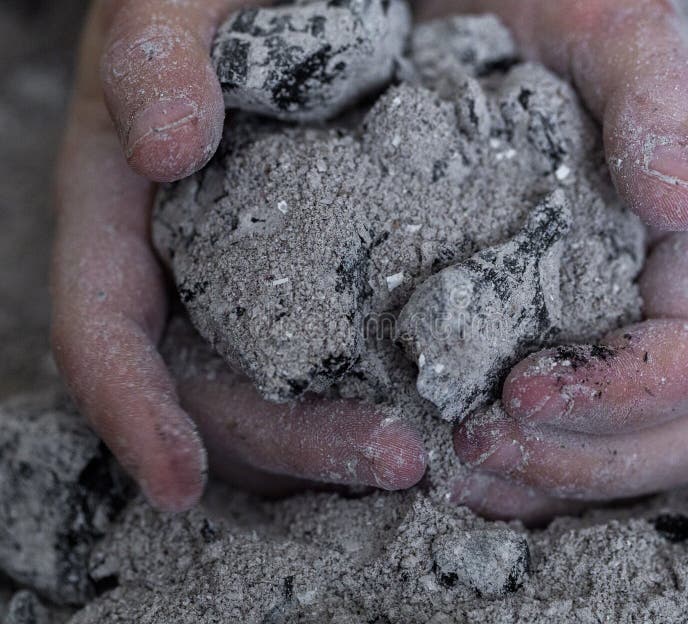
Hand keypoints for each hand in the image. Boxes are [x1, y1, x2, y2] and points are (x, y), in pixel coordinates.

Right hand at [51, 0, 425, 511]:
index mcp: (130, 198)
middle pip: (209, 387)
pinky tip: (435, 406)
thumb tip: (157, 145)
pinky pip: (336, 355)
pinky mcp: (328, 269)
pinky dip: (371, 394)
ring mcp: (261, 268)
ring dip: (336, 439)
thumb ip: (159, 42)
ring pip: (273, 390)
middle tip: (395, 459)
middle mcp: (190, 252)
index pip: (105, 325)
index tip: (177, 483)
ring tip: (425, 451)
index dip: (130, 411)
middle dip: (288, 441)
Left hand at [415, 0, 687, 522]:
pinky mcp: (542, 342)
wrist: (474, 29)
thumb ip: (652, 96)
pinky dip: (506, 467)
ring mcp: (600, 330)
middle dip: (572, 457)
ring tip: (453, 462)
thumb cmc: (539, 20)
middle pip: (664, 433)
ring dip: (535, 478)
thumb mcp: (598, 27)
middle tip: (473, 439)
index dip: (618, 394)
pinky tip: (446, 454)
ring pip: (609, 455)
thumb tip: (685, 194)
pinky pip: (550, 439)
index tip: (520, 390)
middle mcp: (654, 300)